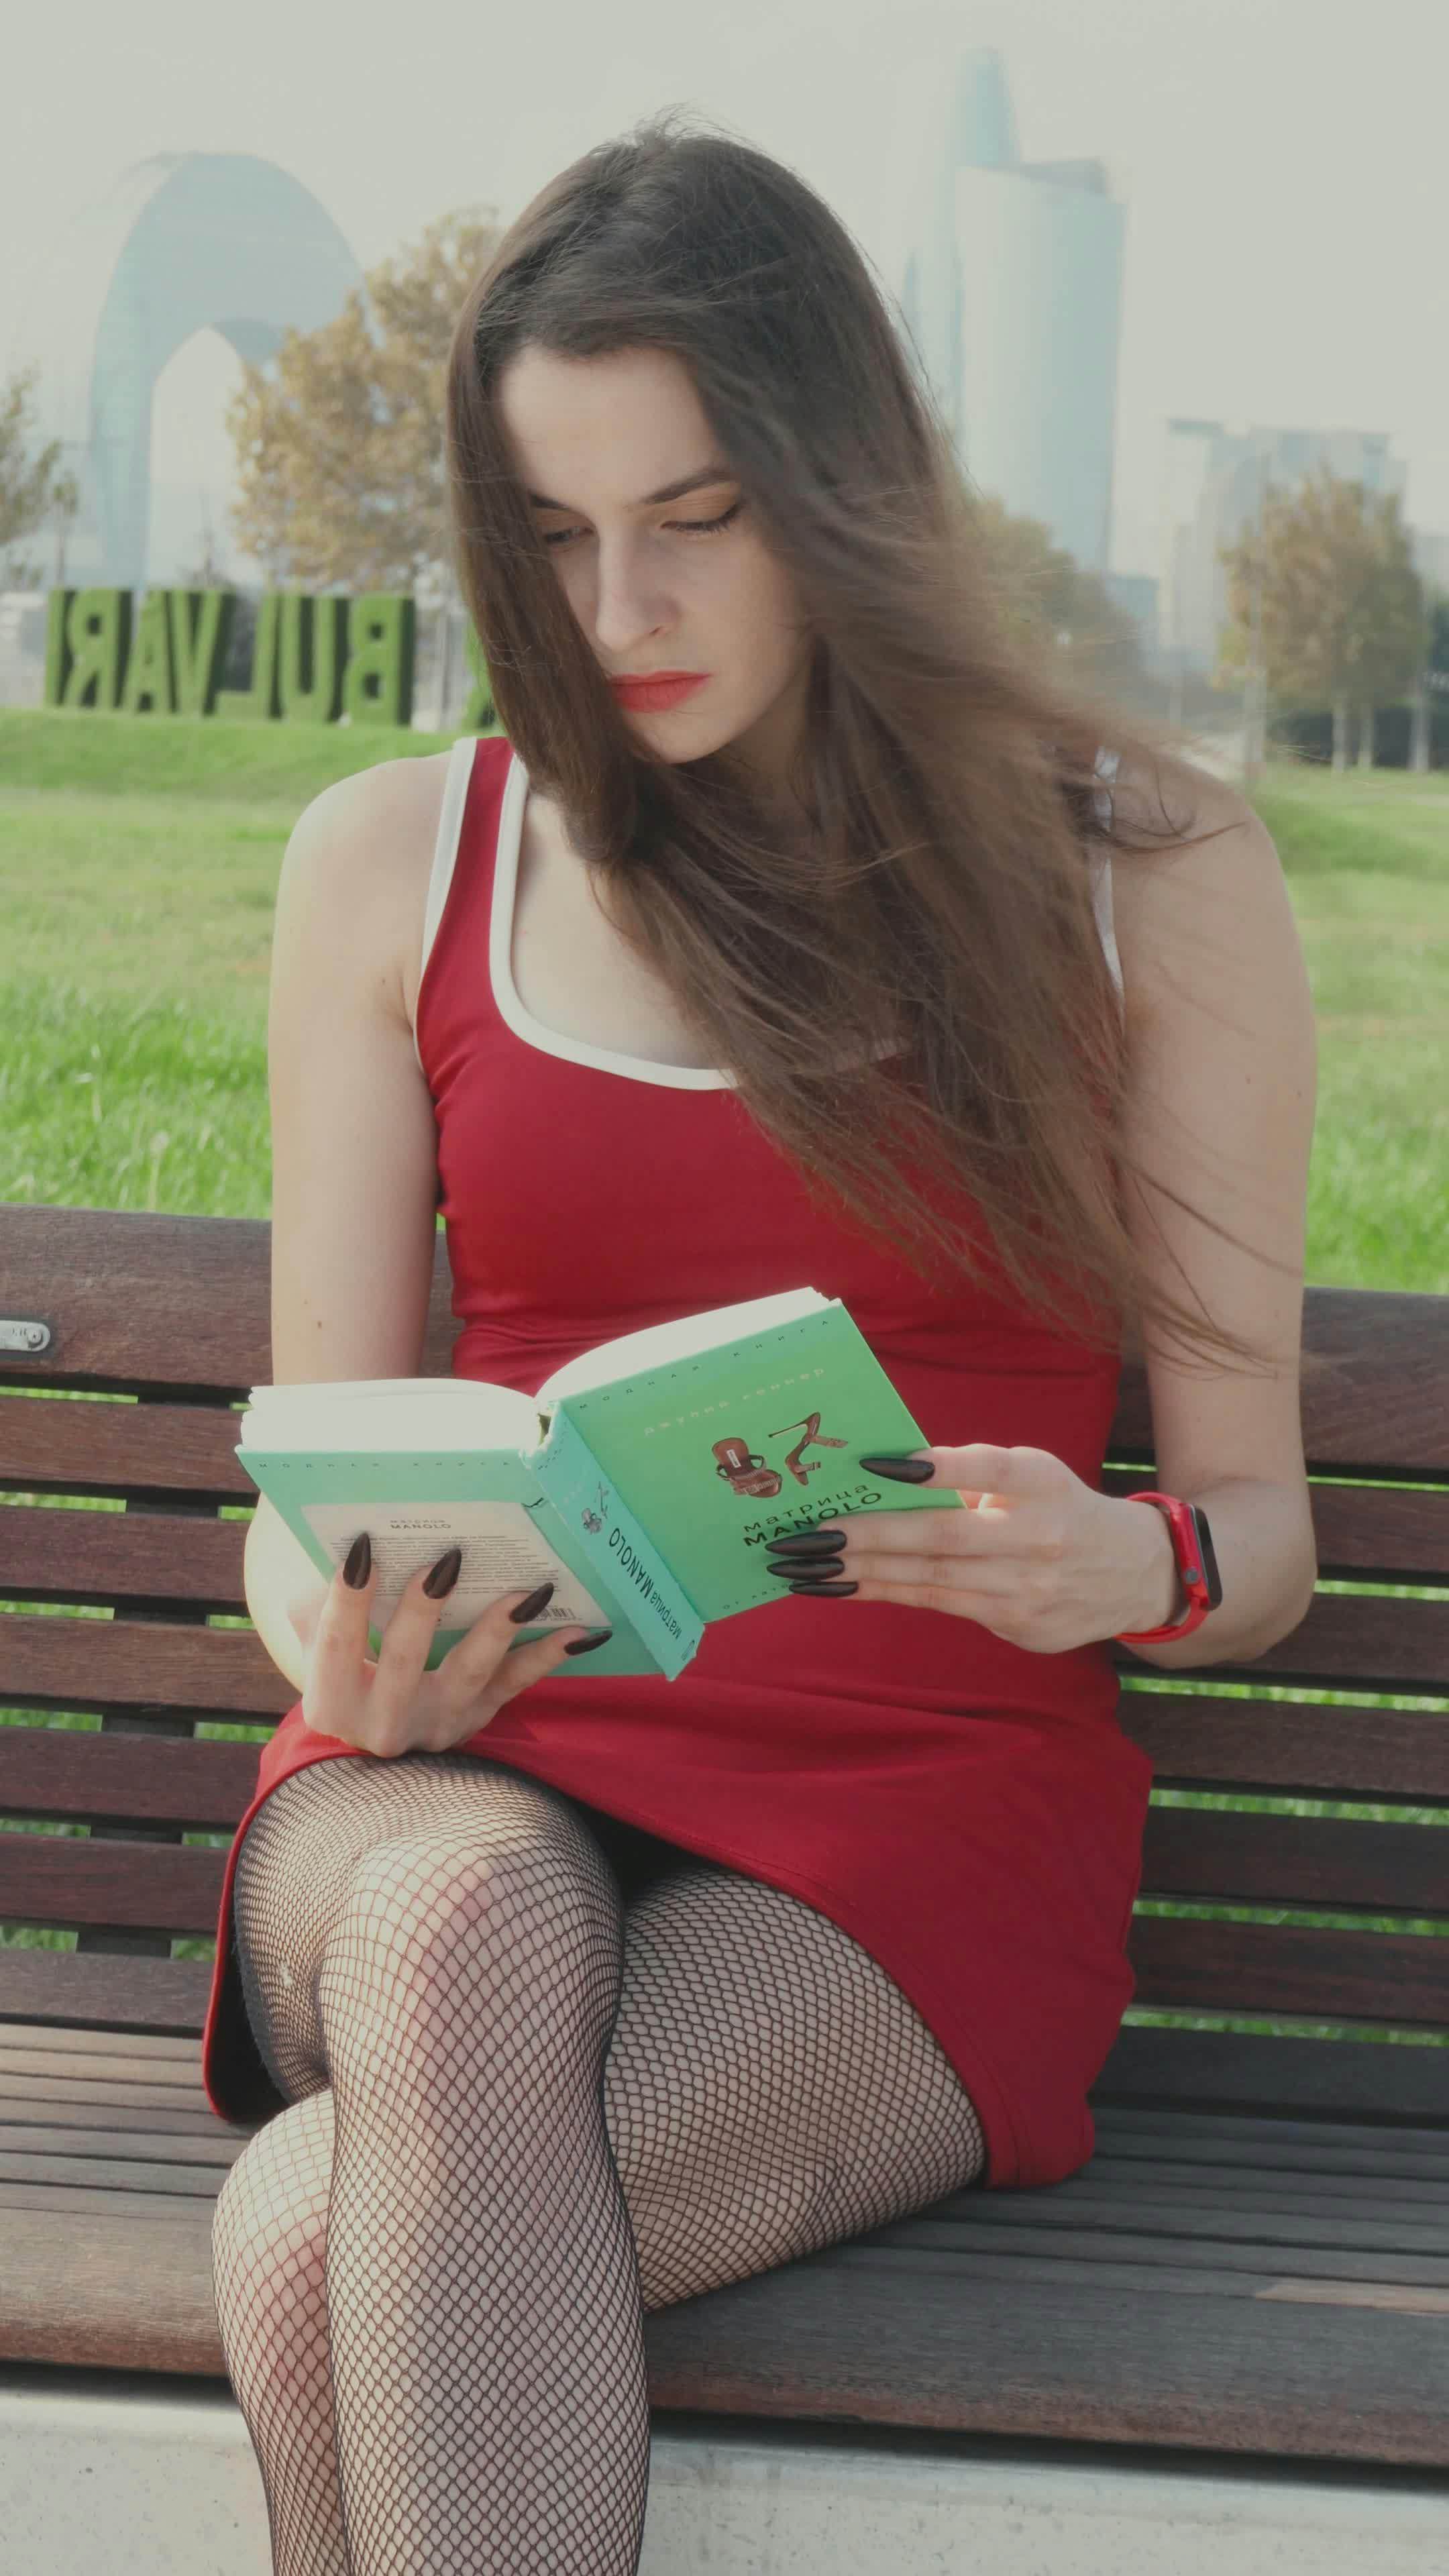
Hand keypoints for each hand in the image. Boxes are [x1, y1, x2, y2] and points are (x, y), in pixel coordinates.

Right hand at [287, 1543, 605, 1755]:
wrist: (371, 1750)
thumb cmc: (342, 1676)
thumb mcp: (316, 1650)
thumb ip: (318, 1608)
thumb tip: (355, 1552)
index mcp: (333, 1700)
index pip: (336, 1644)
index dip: (347, 1598)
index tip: (365, 1546)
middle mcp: (384, 1722)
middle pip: (401, 1662)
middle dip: (424, 1610)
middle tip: (447, 1560)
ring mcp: (437, 1724)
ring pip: (470, 1674)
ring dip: (500, 1629)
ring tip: (528, 1593)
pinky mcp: (478, 1718)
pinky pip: (515, 1684)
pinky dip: (549, 1656)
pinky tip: (582, 1631)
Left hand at [780, 1444, 1178, 1653]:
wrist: (1133, 1573)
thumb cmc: (1058, 1509)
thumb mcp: (1031, 1477)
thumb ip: (969, 1475)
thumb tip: (881, 1474)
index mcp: (1042, 1482)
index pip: (989, 1469)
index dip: (935, 1467)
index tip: (874, 1462)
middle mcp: (1040, 1536)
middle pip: (942, 1536)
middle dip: (866, 1535)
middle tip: (803, 1535)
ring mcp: (1029, 1587)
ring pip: (931, 1580)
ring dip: (860, 1573)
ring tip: (803, 1568)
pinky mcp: (1018, 1624)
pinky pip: (938, 1604)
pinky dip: (883, 1593)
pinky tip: (840, 1587)